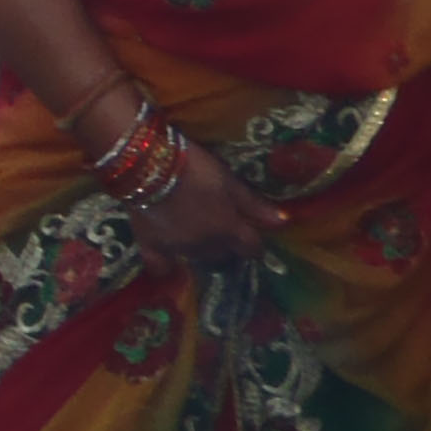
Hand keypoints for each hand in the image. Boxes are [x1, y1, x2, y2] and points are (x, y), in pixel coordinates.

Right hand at [132, 142, 279, 270]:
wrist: (146, 164)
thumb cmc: (194, 167)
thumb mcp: (228, 180)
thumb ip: (254, 204)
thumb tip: (283, 222)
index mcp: (229, 230)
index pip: (251, 248)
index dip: (253, 243)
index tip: (250, 235)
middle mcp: (208, 246)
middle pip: (225, 254)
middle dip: (227, 245)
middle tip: (221, 228)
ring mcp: (178, 249)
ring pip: (198, 258)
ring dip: (203, 250)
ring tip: (196, 233)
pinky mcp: (150, 245)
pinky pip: (159, 266)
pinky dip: (166, 266)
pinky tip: (168, 260)